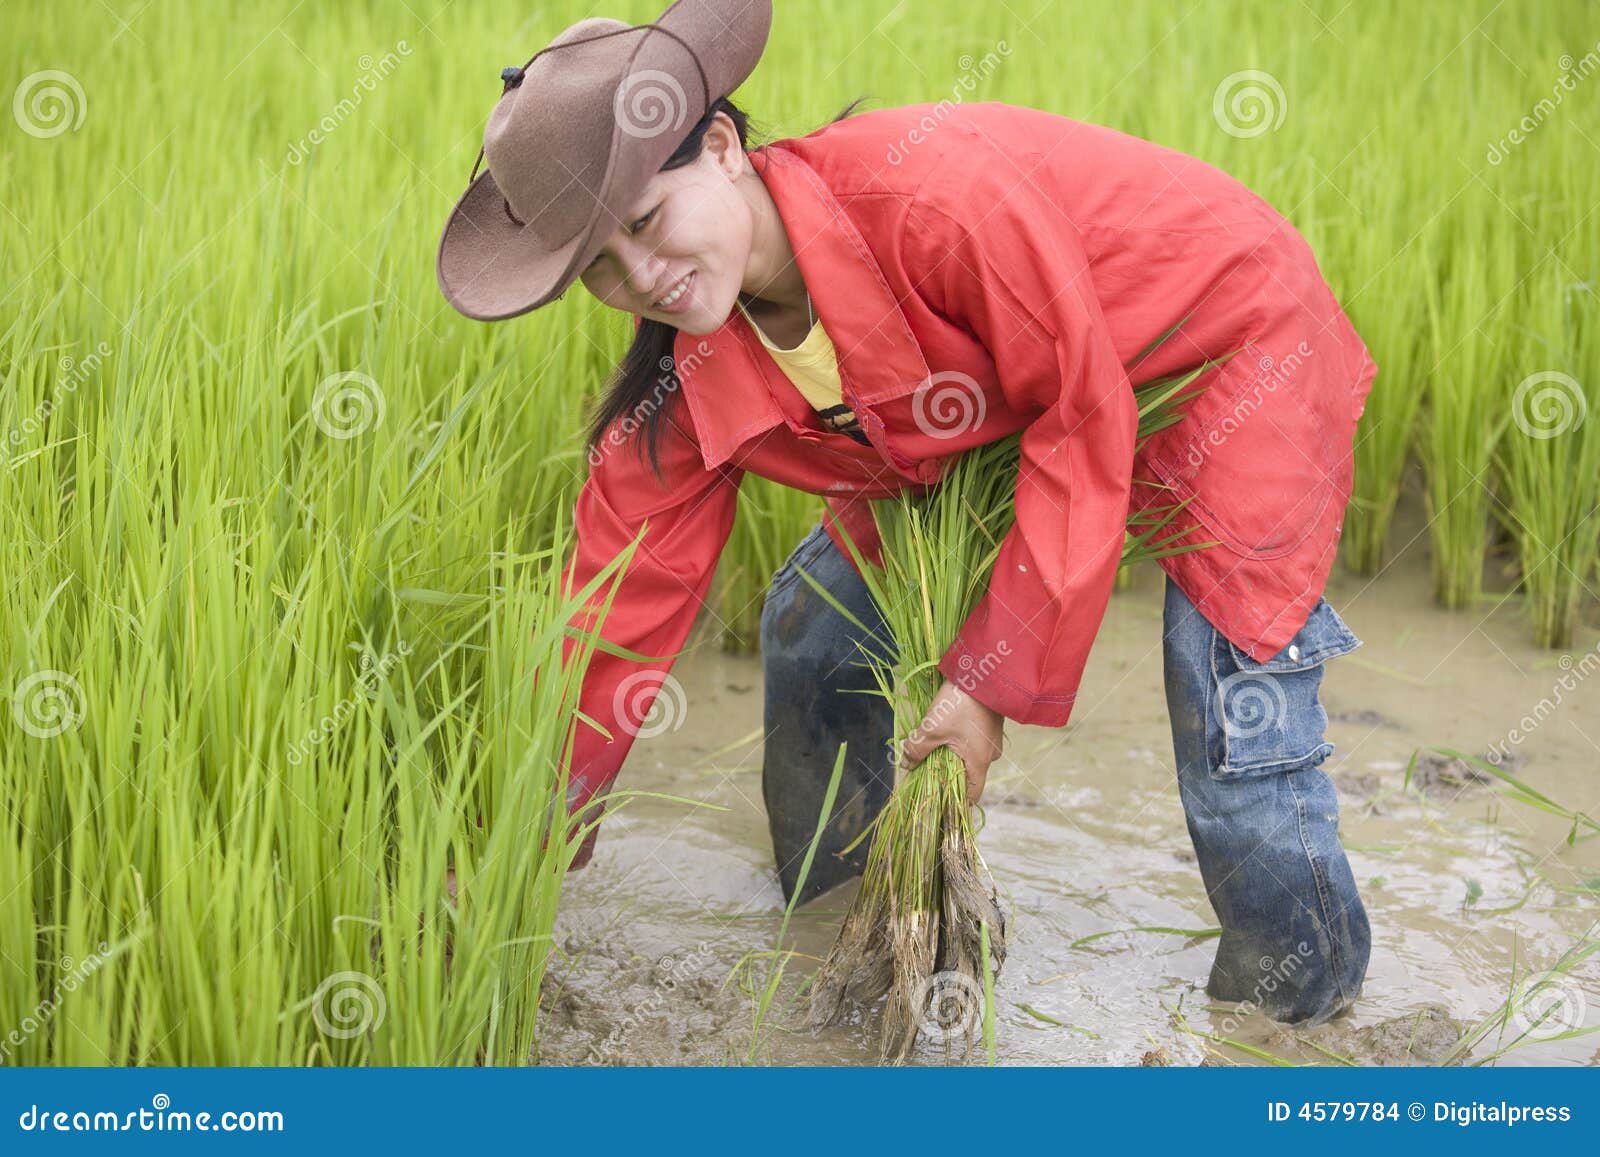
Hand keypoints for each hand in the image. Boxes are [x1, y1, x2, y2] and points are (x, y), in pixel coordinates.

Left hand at [898, 678, 1004, 804]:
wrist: (984, 672)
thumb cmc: (959, 703)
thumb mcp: (932, 728)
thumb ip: (917, 749)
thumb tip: (906, 764)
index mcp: (979, 762)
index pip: (972, 795)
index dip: (955, 801)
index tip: (938, 799)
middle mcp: (990, 755)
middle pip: (968, 775)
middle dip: (947, 774)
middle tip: (927, 769)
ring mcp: (992, 740)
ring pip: (970, 757)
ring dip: (952, 755)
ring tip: (933, 746)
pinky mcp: (990, 726)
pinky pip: (973, 742)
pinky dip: (959, 742)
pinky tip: (945, 730)